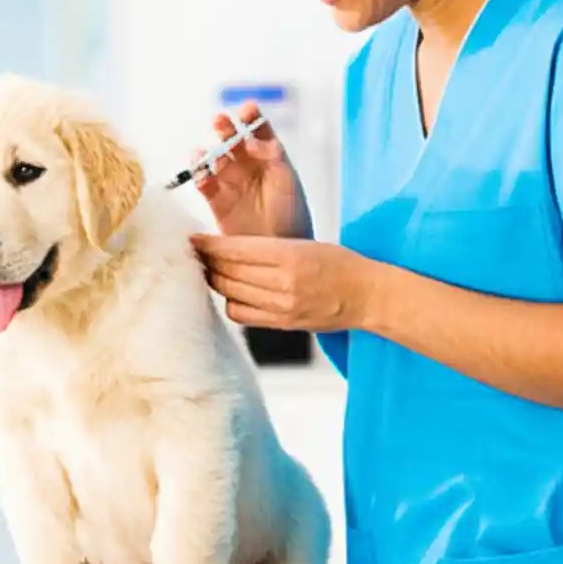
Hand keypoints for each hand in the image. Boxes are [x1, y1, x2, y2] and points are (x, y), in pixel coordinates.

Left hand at [190, 233, 384, 332]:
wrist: (368, 296)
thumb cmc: (339, 264)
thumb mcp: (303, 243)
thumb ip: (266, 247)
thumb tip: (227, 247)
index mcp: (289, 255)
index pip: (233, 249)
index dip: (208, 245)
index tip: (194, 239)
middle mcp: (283, 282)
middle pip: (227, 272)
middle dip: (207, 262)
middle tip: (196, 254)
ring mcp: (281, 306)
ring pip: (230, 292)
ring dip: (215, 281)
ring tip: (211, 272)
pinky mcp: (282, 324)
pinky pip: (241, 314)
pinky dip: (231, 302)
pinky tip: (233, 293)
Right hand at [192, 101, 313, 239]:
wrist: (280, 251)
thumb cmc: (292, 216)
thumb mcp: (287, 181)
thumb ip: (273, 157)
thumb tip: (254, 139)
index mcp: (270, 159)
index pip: (259, 132)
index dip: (251, 118)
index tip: (246, 110)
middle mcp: (249, 167)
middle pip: (233, 141)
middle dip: (225, 130)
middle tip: (219, 122)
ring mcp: (231, 183)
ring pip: (214, 159)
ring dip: (207, 152)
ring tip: (202, 152)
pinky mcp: (217, 201)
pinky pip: (205, 183)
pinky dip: (200, 176)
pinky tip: (201, 172)